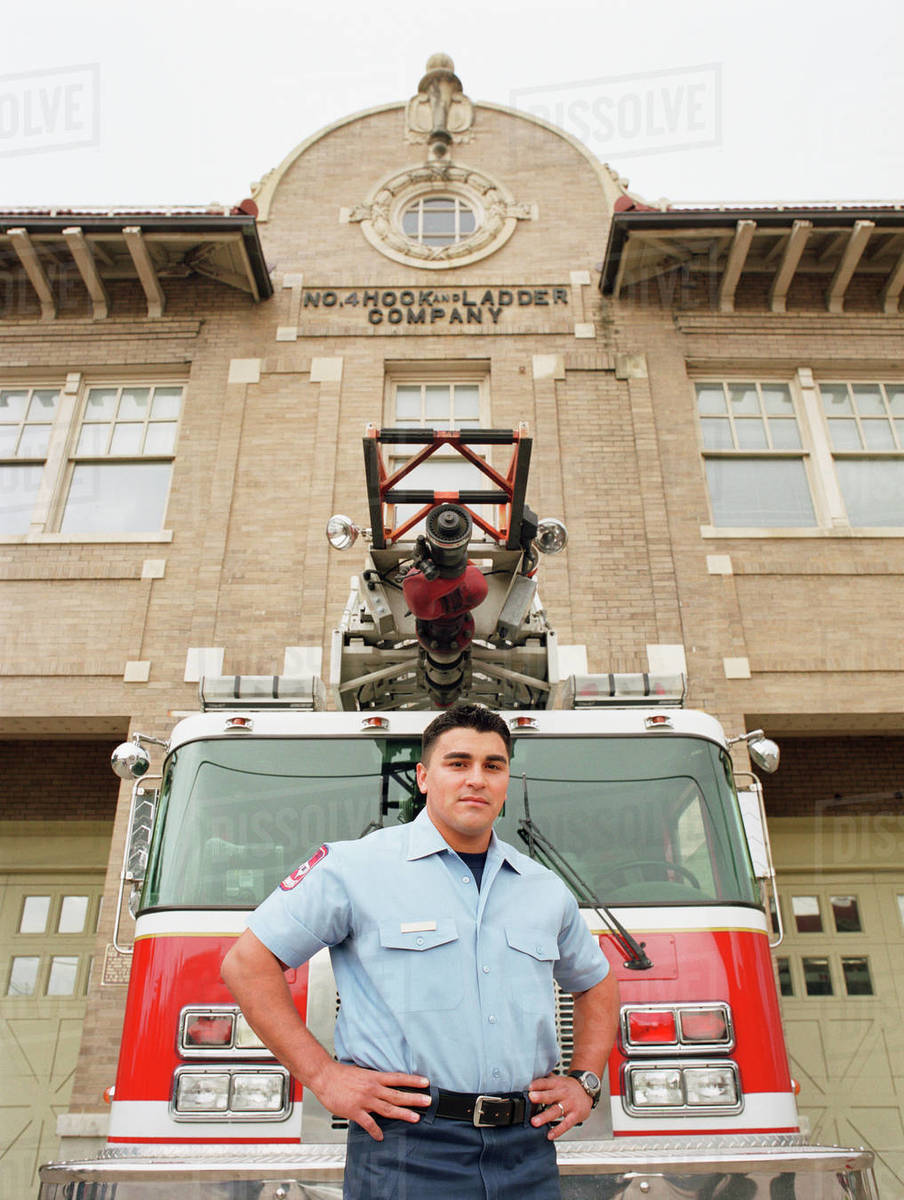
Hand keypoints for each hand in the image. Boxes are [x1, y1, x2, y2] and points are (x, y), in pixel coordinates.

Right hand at [307, 1061, 431, 1140]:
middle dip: (414, 1098)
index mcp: (374, 1077)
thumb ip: (374, 1080)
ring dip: (403, 1113)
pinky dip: (375, 1130)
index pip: (398, 1078)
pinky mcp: (355, 1111)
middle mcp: (372, 1088)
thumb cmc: (341, 1075)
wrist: (324, 1077)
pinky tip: (380, 1136)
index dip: (412, 1080)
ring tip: (415, 1118)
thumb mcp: (362, 1073)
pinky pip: (368, 1123)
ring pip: (388, 1108)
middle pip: (397, 1094)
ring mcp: (364, 1100)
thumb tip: (385, 1086)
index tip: (425, 1082)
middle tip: (427, 1101)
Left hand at [527, 1073, 591, 1140]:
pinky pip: (566, 1124)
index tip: (529, 1087)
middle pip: (550, 1095)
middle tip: (531, 1098)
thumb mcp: (558, 1080)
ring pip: (556, 1111)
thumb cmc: (568, 1087)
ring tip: (535, 1122)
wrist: (587, 1090)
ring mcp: (569, 1105)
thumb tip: (528, 1078)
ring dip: (545, 1116)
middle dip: (541, 1097)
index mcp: (557, 1084)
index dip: (537, 1084)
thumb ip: (545, 1081)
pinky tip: (550, 1135)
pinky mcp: (575, 1115)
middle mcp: (562, 1093)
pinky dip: (558, 1130)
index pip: (546, 1082)